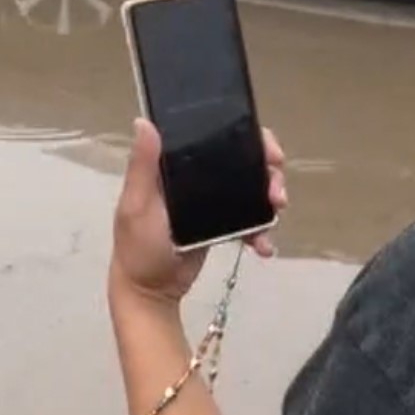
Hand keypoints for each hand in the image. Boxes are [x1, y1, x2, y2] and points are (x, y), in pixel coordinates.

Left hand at [110, 119, 287, 306]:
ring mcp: (210, 202)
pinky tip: (264, 246)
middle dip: (266, 169)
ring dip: (269, 197)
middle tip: (277, 186)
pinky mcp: (220, 226)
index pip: (213, 138)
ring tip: (277, 210)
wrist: (150, 293)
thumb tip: (144, 121)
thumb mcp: (137, 205)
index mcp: (174, 166)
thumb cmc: (138, 247)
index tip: (266, 148)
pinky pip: (248, 222)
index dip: (244, 137)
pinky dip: (260, 232)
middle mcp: (195, 178)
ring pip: (250, 189)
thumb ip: (142, 166)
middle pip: (241, 161)